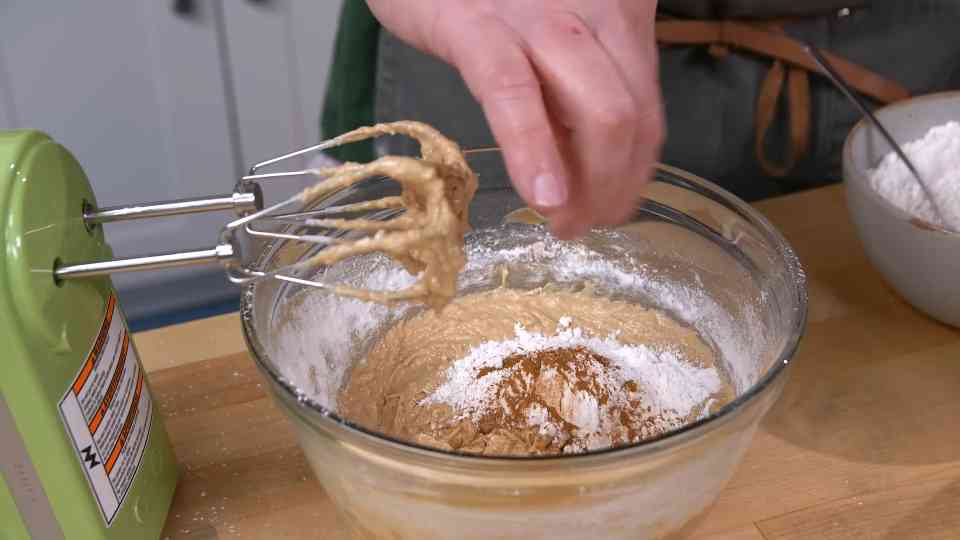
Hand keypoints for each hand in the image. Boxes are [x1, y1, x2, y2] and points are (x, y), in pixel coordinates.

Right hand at [366, 0, 663, 237]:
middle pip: (633, 119)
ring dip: (591, 185)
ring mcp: (539, 17)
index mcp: (619, 14)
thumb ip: (572, 89)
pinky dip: (533, 151)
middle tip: (582, 225)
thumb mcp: (548, 34)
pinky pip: (514, 94)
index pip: (648, 110)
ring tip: (565, 224)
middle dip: (615, 188)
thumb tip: (583, 173)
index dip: (634, 173)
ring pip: (599, 112)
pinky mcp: (476, 25)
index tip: (609, 210)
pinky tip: (541, 195)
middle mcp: (596, 9)